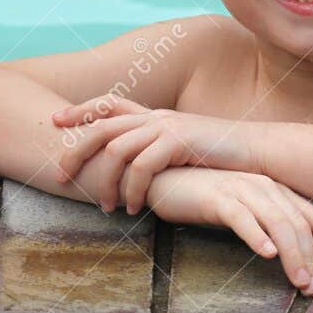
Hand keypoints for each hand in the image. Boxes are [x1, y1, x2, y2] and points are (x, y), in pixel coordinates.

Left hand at [51, 95, 255, 212]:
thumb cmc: (220, 157)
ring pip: (117, 150)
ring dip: (105, 181)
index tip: (54, 120)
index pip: (108, 104)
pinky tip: (132, 208)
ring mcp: (167, 127)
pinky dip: (132, 189)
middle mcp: (156, 117)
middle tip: (60, 177)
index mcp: (154, 115)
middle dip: (75, 150)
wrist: (258, 152)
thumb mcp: (182, 149)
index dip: (80, 110)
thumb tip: (132, 169)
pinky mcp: (179, 143)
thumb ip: (157, 152)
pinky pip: (143, 166)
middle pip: (101, 127)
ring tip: (104, 207)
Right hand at [146, 167, 312, 294]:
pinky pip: (241, 216)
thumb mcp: (241, 208)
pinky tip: (266, 254)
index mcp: (274, 190)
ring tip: (300, 283)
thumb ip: (264, 223)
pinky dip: (256, 235)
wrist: (160, 176)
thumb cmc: (200, 196)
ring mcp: (240, 189)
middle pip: (301, 223)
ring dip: (293, 255)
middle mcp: (263, 186)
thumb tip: (290, 255)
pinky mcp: (214, 196)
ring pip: (277, 222)